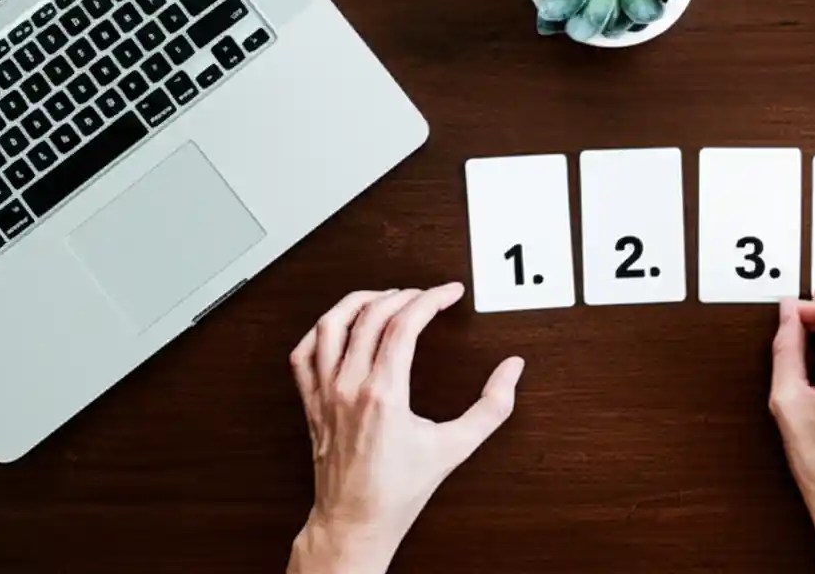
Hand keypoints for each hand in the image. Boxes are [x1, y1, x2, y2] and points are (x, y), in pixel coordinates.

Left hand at [286, 283, 524, 573]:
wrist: (355, 521)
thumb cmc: (399, 490)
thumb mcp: (456, 448)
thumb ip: (491, 407)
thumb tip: (511, 370)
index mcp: (383, 394)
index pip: (405, 324)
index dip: (431, 299)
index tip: (448, 293)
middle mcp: (349, 387)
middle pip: (370, 316)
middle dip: (402, 295)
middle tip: (425, 295)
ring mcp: (324, 393)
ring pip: (330, 325)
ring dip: (358, 302)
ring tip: (382, 297)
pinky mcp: (310, 403)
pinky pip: (303, 354)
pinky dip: (319, 331)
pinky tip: (338, 326)